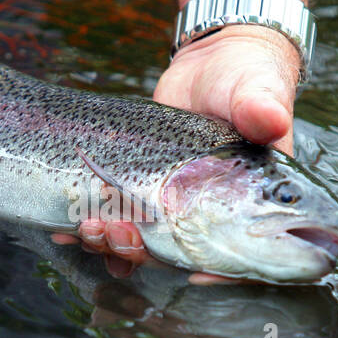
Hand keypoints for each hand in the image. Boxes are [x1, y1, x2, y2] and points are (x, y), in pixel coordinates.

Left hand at [55, 23, 300, 281]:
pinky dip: (94, 231)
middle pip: (179, 256)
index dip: (221, 272)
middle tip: (117, 234)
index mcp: (252, 205)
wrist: (214, 64)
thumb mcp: (260, 89)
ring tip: (86, 228)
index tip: (194, 274)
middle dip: (143, 252)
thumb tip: (271, 118)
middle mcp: (213, 216)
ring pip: (144, 244)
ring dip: (113, 245)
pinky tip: (66, 229)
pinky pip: (120, 221)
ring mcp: (176, 209)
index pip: (245, 256)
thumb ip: (263, 107)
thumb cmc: (250, 78)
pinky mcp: (146, 195)